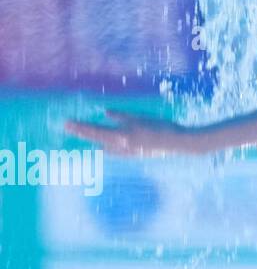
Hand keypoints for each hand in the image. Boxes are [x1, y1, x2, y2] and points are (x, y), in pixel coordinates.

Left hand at [65, 109, 202, 155]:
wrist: (177, 143)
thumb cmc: (160, 127)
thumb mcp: (139, 118)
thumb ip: (121, 116)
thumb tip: (106, 113)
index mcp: (120, 136)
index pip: (95, 131)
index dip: (80, 127)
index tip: (67, 124)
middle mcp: (119, 147)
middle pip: (95, 140)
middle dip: (82, 134)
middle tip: (69, 128)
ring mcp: (126, 153)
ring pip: (104, 148)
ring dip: (94, 141)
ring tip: (85, 136)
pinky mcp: (133, 155)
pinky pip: (114, 151)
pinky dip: (106, 146)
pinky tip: (106, 145)